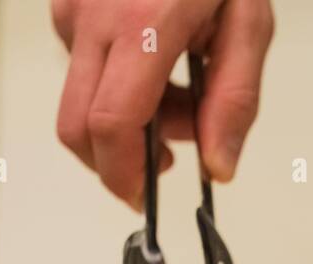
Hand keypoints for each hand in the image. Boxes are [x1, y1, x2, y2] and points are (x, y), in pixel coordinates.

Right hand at [52, 0, 273, 208]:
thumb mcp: (249, 25)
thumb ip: (235, 101)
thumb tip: (218, 168)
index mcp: (144, 24)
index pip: (111, 125)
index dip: (122, 175)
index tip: (144, 196)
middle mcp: (93, 17)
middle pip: (78, 128)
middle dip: (122, 158)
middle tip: (174, 148)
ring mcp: (71, 10)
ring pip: (82, 102)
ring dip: (129, 119)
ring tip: (180, 84)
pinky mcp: (63, 6)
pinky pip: (82, 71)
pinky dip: (119, 86)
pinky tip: (157, 59)